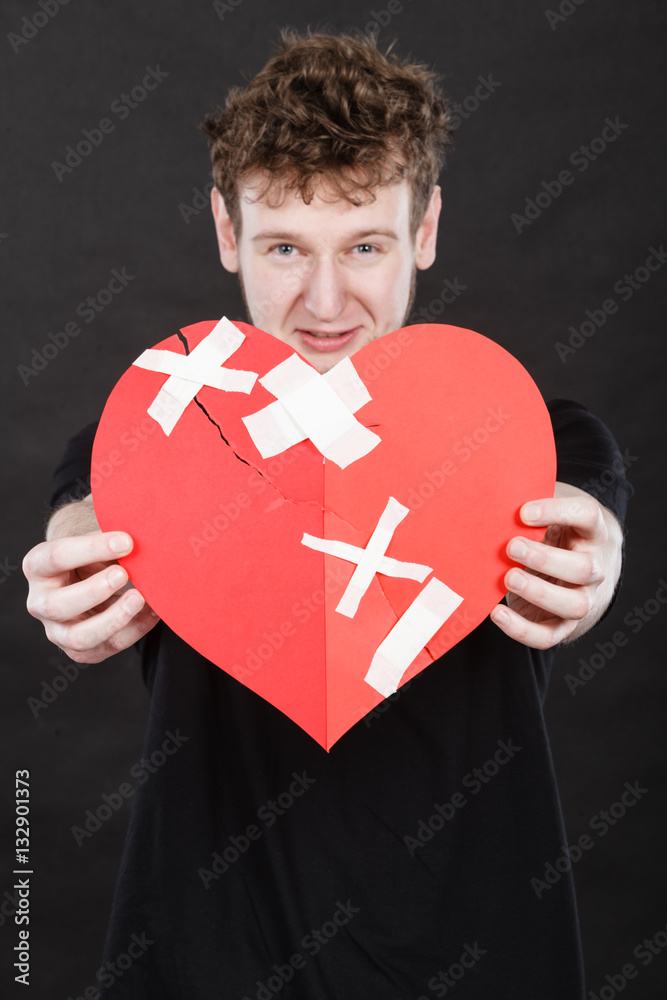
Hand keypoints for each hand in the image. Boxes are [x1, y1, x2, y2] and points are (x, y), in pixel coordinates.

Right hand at [23, 530, 158, 662]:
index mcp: (38, 567)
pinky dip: (135, 629)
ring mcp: (57, 631)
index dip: (91, 549)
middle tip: (124, 574)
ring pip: (79, 637)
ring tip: (140, 598)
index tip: (126, 541)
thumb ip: (109, 540)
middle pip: (58, 605)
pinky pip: (108, 646)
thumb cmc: (92, 555)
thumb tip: (140, 535)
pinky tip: (153, 612)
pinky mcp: (80, 651)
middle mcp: (40, 603)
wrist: (91, 578)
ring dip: (113, 619)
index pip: (56, 557)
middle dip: (94, 591)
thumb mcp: (94, 542)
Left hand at [489, 482, 623, 649]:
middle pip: (584, 568)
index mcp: (593, 531)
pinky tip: (496, 613)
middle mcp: (596, 567)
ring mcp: (584, 598)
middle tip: (511, 547)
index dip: (558, 512)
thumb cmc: (553, 532)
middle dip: (546, 559)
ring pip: (574, 605)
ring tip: (508, 578)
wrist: (575, 567)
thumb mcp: (548, 515)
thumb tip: (486, 492)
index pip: (587, 515)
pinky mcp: (563, 625)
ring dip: (539, 593)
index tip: (523, 512)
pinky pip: (548, 636)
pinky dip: (522, 629)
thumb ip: (528, 507)